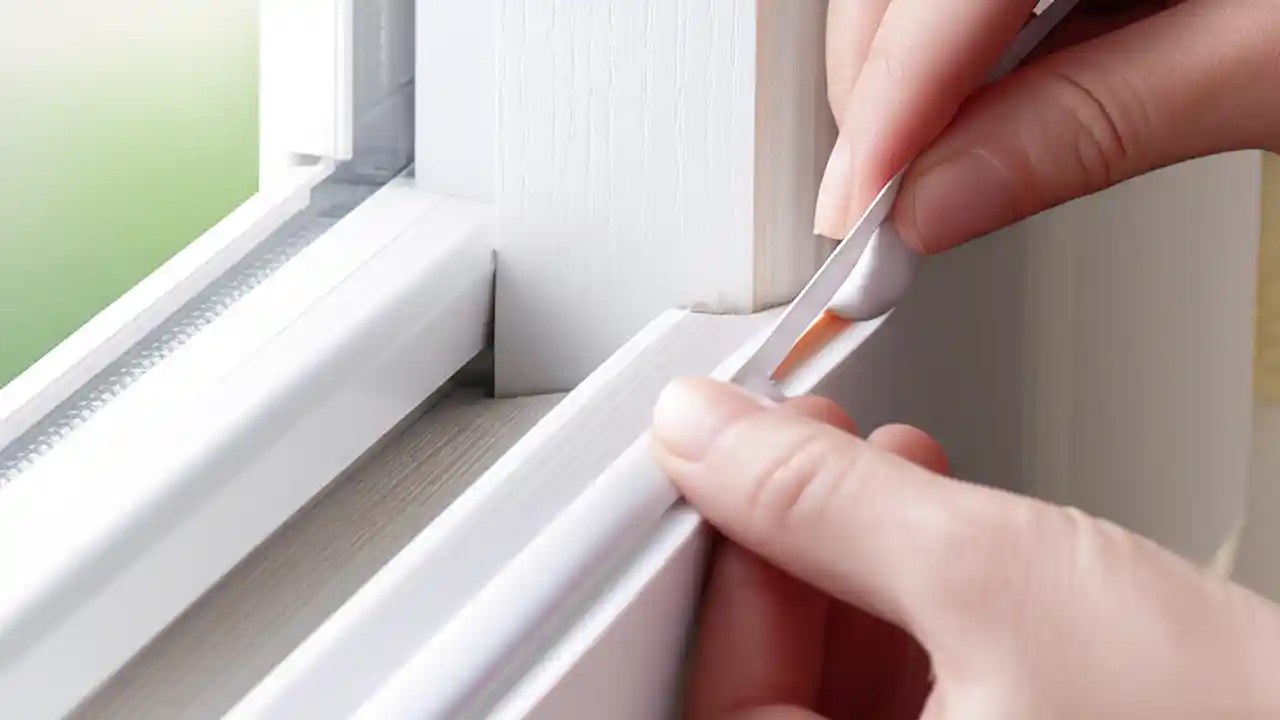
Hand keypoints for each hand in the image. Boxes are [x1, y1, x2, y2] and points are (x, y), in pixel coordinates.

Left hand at [650, 377, 1279, 718]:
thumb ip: (828, 504)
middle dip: (795, 549)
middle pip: (778, 689)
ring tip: (887, 469)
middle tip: (807, 447)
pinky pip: (922, 700)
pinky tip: (942, 532)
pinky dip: (920, 610)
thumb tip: (707, 434)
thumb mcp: (999, 583)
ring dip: (857, 563)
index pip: (722, 701)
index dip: (722, 567)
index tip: (732, 460)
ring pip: (848, 688)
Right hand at [814, 0, 1279, 251]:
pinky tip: (1004, 89)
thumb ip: (1094, 124)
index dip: (893, 106)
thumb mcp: (1276, 60)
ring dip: (922, 71)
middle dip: (889, 94)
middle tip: (897, 205)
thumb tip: (944, 200)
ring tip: (946, 158)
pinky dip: (975, 40)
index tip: (862, 214)